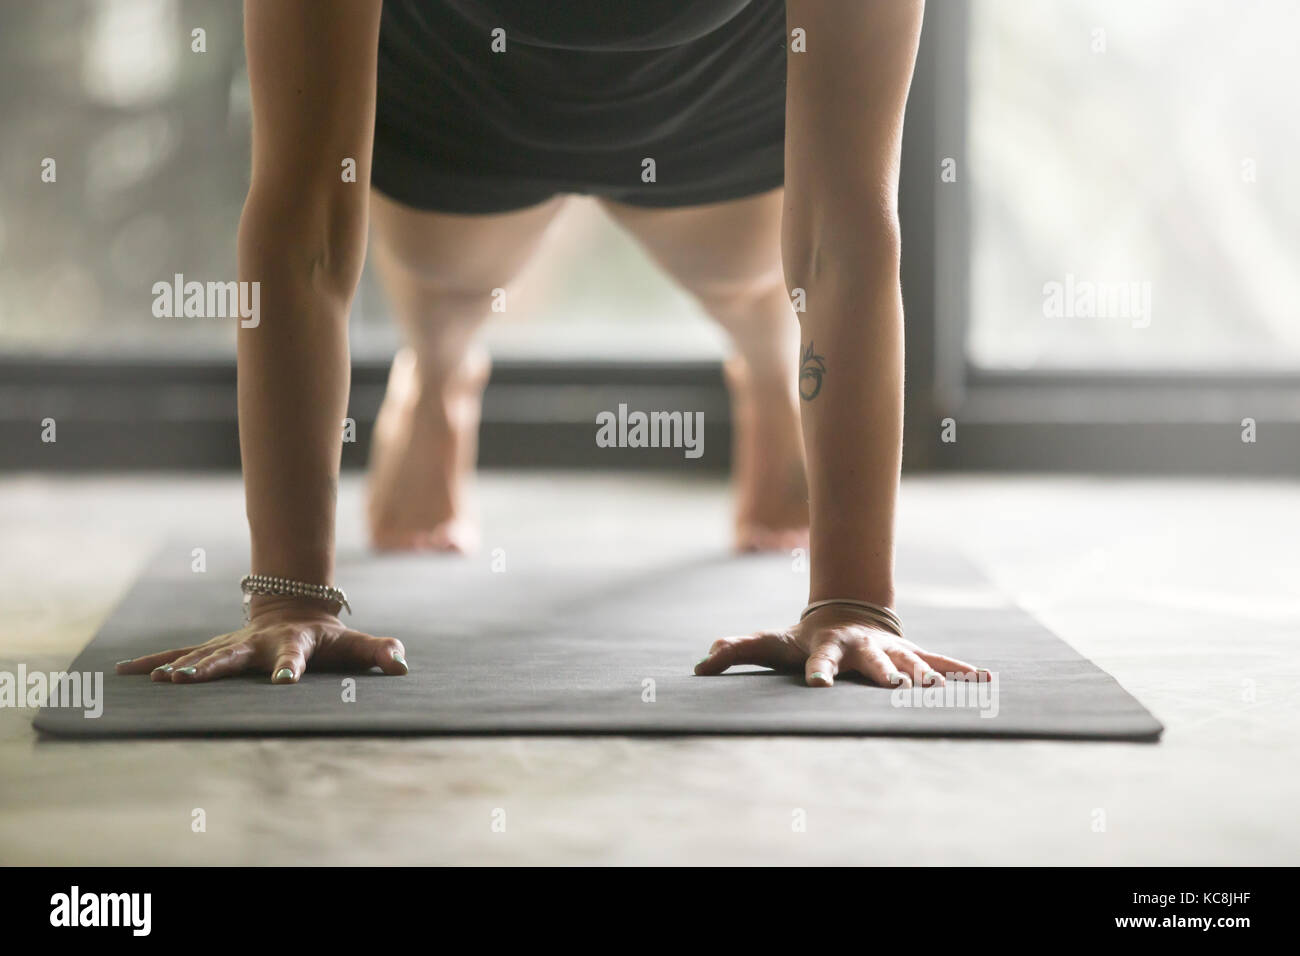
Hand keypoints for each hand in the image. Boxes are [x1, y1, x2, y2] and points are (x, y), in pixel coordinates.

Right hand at [114, 597, 407, 683]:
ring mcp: (232, 645)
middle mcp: (257, 644)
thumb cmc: (329, 635)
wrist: (296, 607)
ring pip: (202, 656)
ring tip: (158, 682)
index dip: (291, 669)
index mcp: (294, 644)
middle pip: (233, 657)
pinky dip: (154, 663)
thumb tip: (403, 662)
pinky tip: (124, 674)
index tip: (284, 682)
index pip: (294, 658)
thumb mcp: (354, 644)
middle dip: (211, 669)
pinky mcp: (214, 649)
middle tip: (186, 681)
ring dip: (179, 668)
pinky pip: (180, 655)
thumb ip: (378, 652)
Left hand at [694, 603, 987, 687]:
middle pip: (875, 663)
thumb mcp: (769, 643)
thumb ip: (736, 650)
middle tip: (898, 687)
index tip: (818, 685)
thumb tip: (700, 663)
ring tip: (944, 691)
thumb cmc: (801, 639)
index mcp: (828, 649)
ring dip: (928, 677)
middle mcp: (863, 649)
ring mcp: (890, 650)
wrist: (843, 614)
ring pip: (912, 664)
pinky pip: (941, 661)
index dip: (818, 672)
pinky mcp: (911, 654)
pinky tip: (987, 680)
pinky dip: (963, 671)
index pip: (820, 661)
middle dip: (886, 674)